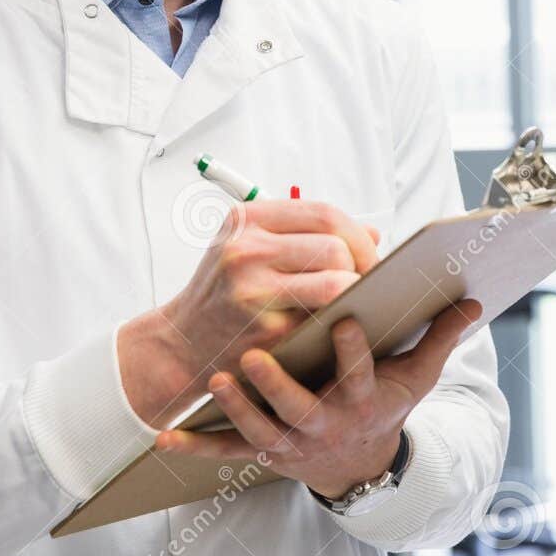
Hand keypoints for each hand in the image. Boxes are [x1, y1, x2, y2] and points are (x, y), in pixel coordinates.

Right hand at [118, 199, 380, 426]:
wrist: (183, 343)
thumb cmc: (226, 292)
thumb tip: (373, 234)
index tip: (368, 252)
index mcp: (245, 220)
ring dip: (355, 293)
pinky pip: (323, 319)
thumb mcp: (251, 248)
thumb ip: (306, 235)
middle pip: (335, 246)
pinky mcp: (265, 330)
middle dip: (362, 265)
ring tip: (355, 299)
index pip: (324, 213)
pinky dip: (339, 319)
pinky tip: (339, 322)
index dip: (357, 233)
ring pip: (335, 281)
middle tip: (367, 281)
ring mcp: (254, 290)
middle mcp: (246, 250)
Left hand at [154, 299, 483, 500]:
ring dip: (236, 411)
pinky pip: (226, 454)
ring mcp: (291, 443)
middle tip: (255, 359)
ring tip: (216, 382)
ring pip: (260, 431)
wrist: (360, 466)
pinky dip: (195, 448)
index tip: (343, 320)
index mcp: (361, 401)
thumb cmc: (384, 406)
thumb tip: (473, 300)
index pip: (360, 376)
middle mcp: (325, 425)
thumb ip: (439, 337)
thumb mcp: (415, 378)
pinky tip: (164, 438)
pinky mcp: (264, 454)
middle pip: (300, 410)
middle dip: (278, 388)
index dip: (352, 353)